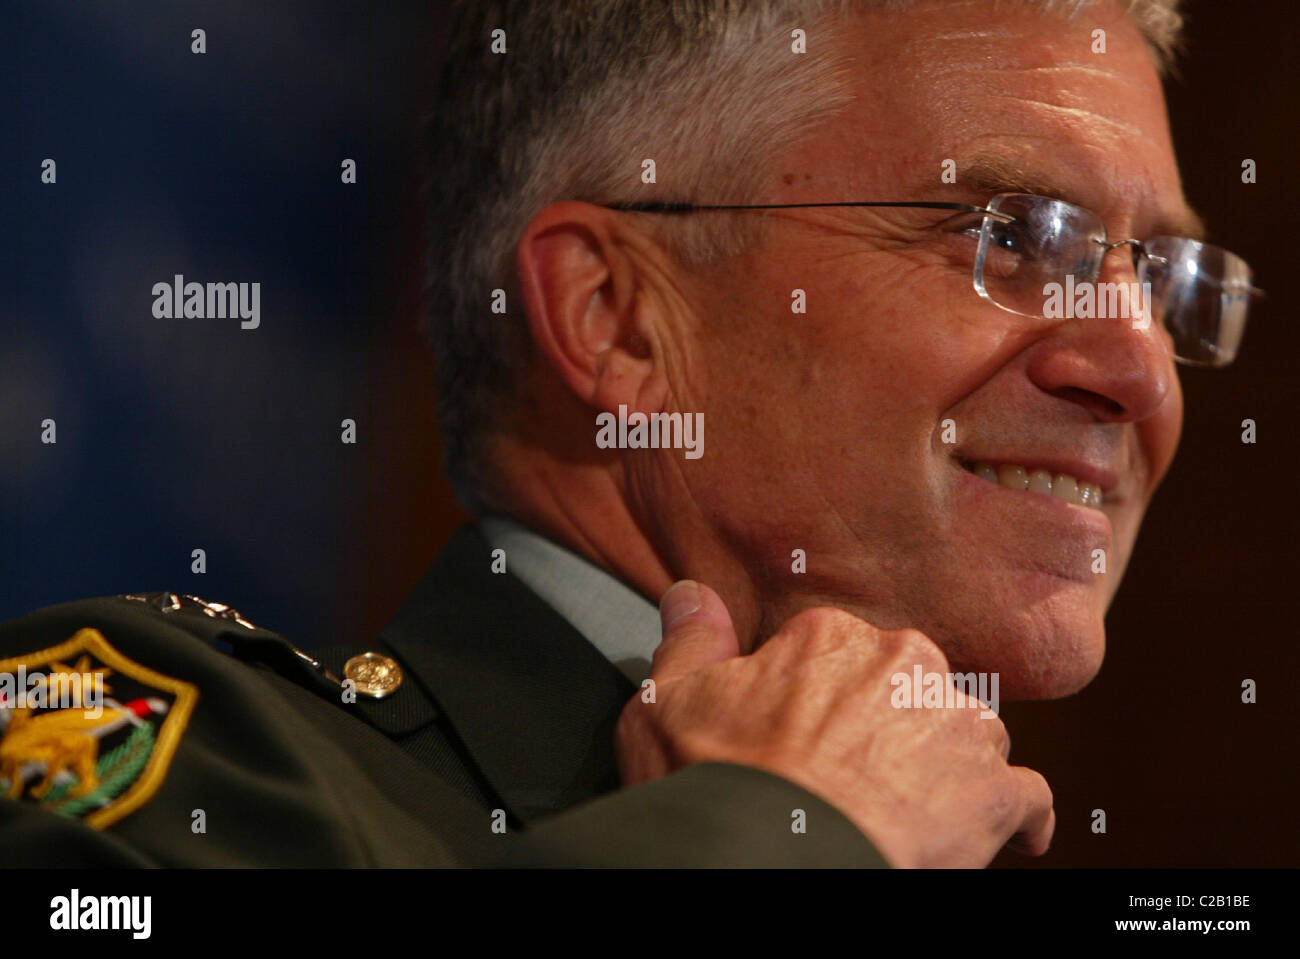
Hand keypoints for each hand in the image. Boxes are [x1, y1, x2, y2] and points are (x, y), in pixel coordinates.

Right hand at [615, 580, 1054, 867]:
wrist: (778, 857)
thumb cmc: (720, 785)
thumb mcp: (667, 702)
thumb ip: (690, 642)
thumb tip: (690, 597)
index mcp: (829, 638)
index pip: (837, 653)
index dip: (822, 696)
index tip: (811, 727)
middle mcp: (902, 664)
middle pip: (909, 686)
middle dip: (891, 724)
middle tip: (854, 771)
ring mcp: (955, 725)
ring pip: (967, 733)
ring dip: (949, 764)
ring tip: (914, 806)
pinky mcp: (994, 792)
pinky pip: (1023, 796)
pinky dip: (1013, 817)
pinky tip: (999, 835)